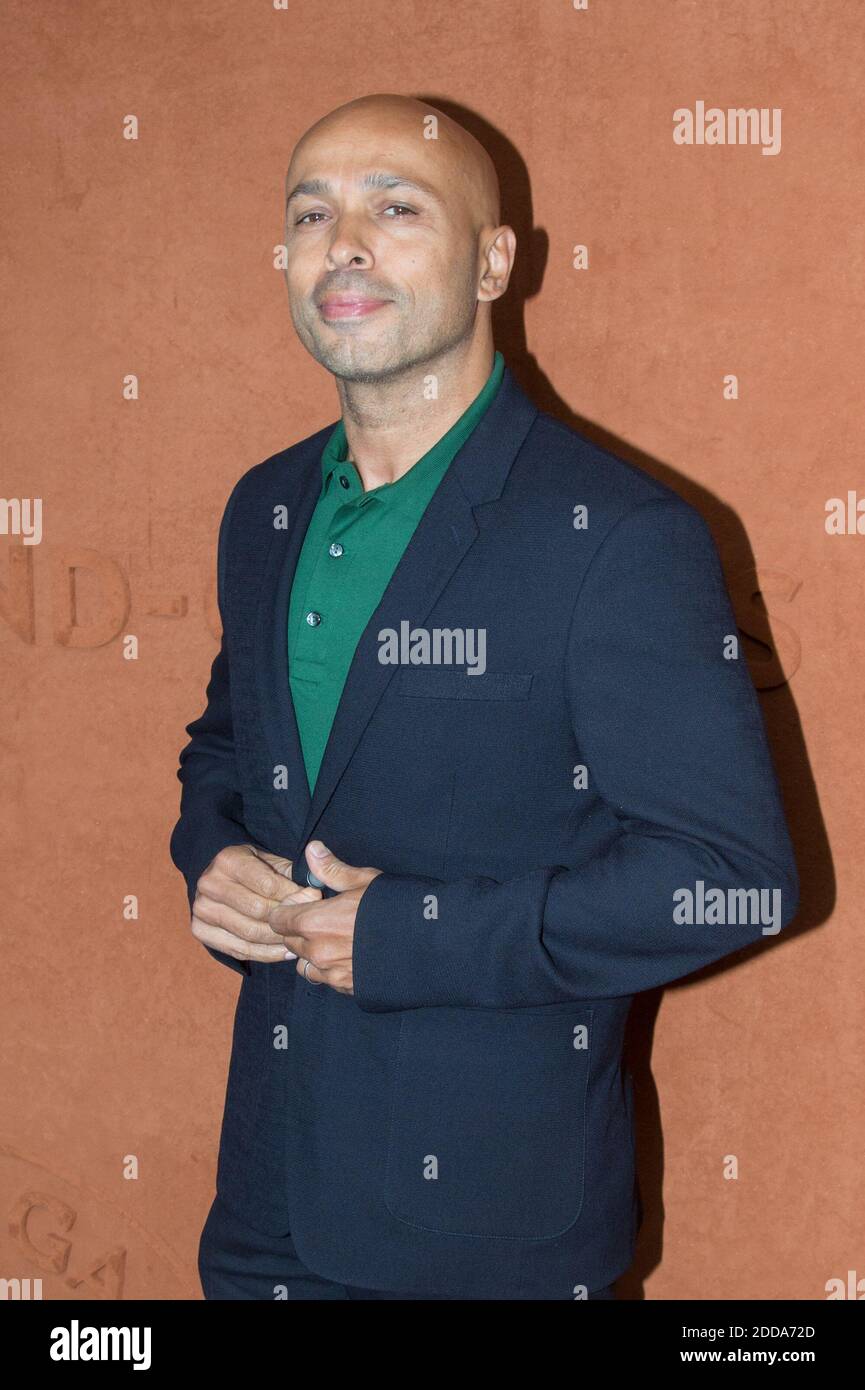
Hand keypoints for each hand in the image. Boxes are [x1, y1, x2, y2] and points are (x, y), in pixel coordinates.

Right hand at [192, 844, 321, 964]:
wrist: (221, 880)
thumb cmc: (254, 870)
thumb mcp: (271, 861)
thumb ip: (292, 874)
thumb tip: (314, 893)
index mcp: (228, 860)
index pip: (267, 884)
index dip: (294, 895)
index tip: (313, 900)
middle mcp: (210, 883)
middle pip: (258, 911)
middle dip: (287, 919)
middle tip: (308, 924)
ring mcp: (201, 908)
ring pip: (249, 933)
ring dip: (279, 940)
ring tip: (300, 939)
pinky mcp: (200, 930)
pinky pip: (239, 950)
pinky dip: (266, 954)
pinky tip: (284, 951)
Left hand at [267, 840, 381, 994]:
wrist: (430, 943)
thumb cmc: (396, 907)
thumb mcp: (364, 880)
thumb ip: (331, 869)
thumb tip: (312, 850)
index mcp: (313, 923)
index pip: (278, 920)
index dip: (288, 909)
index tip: (307, 903)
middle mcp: (317, 952)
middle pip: (290, 942)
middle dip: (300, 930)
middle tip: (324, 919)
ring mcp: (332, 974)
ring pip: (305, 965)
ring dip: (313, 954)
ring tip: (335, 941)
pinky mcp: (348, 989)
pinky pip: (326, 980)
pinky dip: (330, 970)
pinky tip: (350, 957)